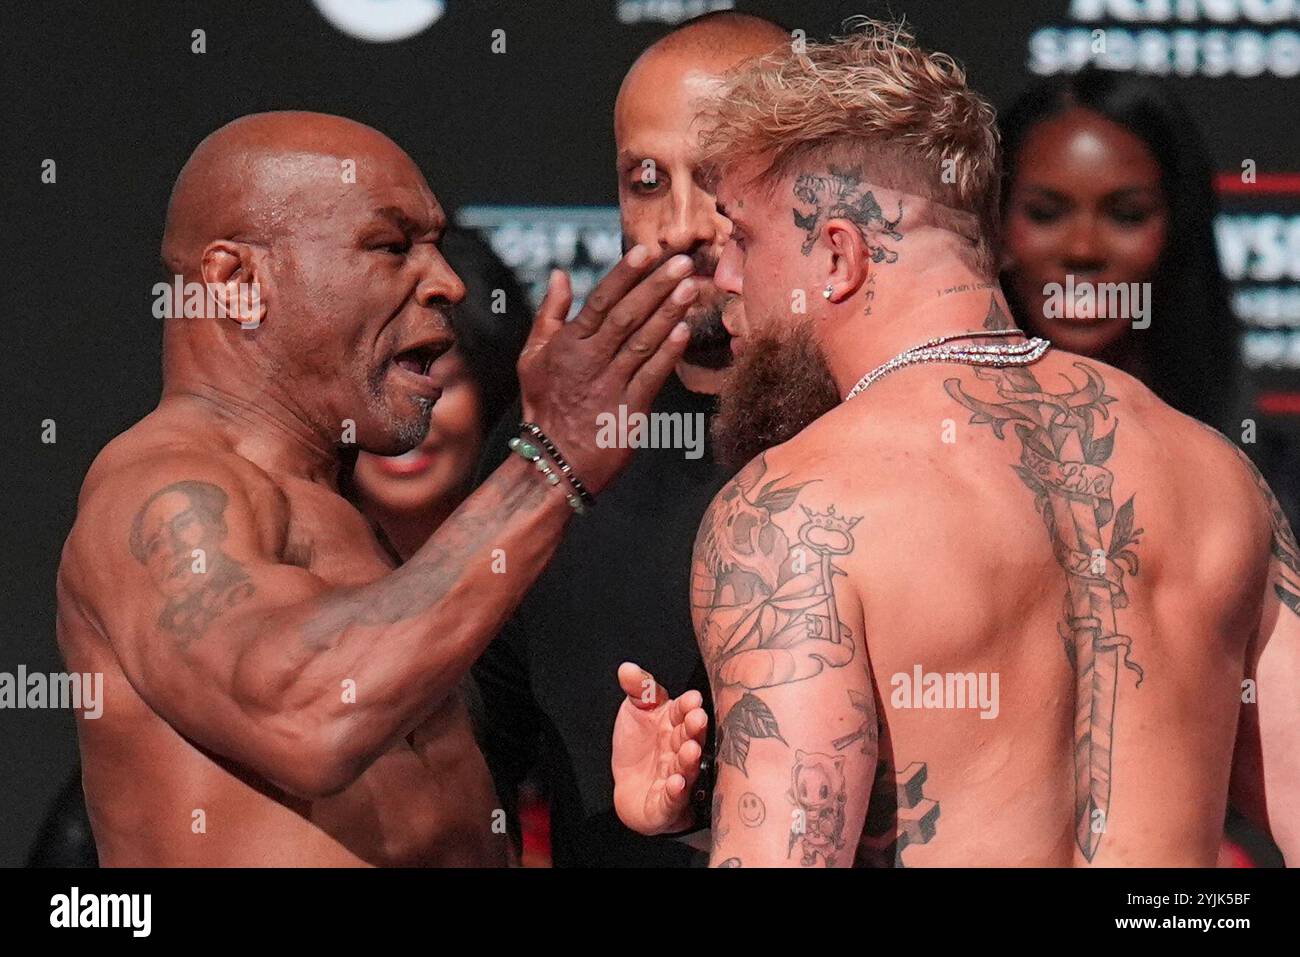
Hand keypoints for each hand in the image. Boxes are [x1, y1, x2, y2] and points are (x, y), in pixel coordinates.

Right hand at [516, 247, 697, 493]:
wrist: (553, 461)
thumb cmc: (545, 405)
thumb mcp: (533, 357)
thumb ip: (549, 314)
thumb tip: (560, 274)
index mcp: (568, 345)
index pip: (600, 301)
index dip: (626, 274)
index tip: (649, 251)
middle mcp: (590, 362)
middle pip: (627, 316)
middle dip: (656, 286)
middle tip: (683, 262)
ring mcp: (610, 386)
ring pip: (643, 342)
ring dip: (669, 313)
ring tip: (691, 288)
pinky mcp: (629, 411)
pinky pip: (652, 376)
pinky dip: (669, 353)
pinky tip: (686, 330)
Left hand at [611, 661, 708, 836]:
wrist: (630, 788)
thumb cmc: (640, 746)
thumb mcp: (636, 711)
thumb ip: (637, 689)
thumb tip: (626, 668)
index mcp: (674, 724)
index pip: (682, 711)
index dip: (687, 706)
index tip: (692, 699)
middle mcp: (680, 749)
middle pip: (689, 737)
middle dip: (694, 729)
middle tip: (697, 719)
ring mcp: (676, 776)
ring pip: (685, 767)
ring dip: (689, 759)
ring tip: (690, 749)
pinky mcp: (667, 803)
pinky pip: (673, 798)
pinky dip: (676, 791)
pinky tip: (676, 783)